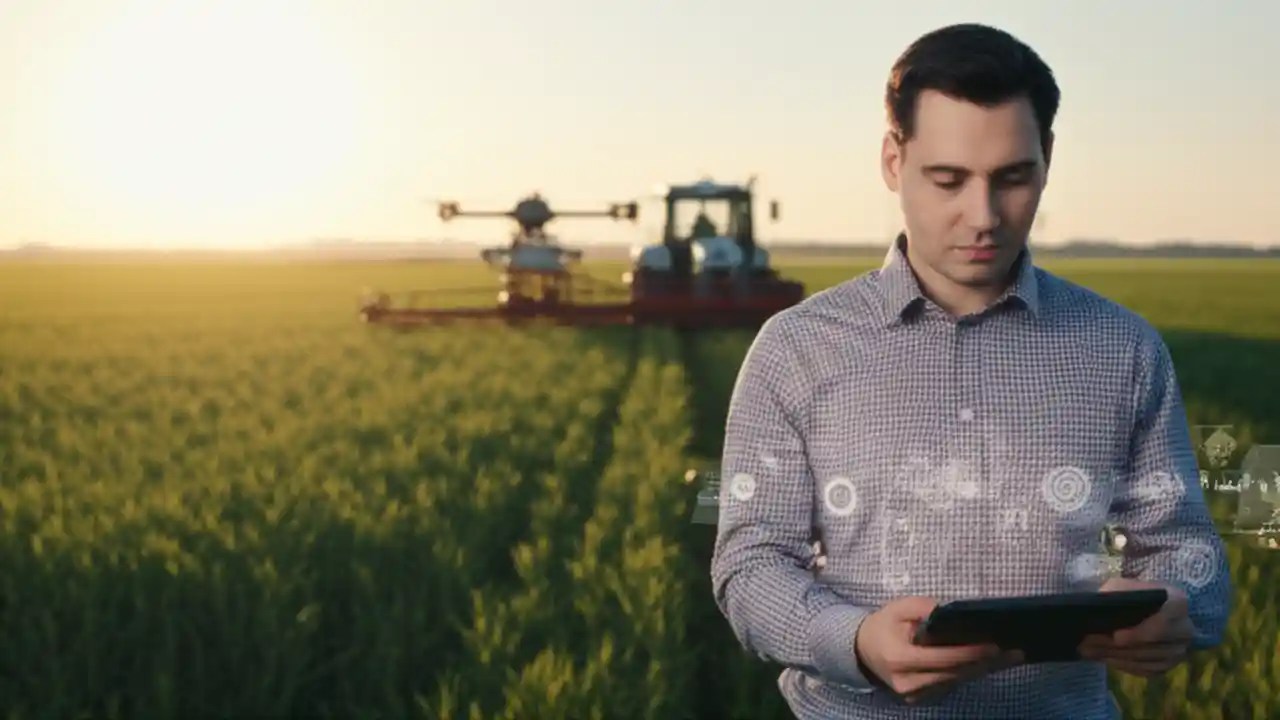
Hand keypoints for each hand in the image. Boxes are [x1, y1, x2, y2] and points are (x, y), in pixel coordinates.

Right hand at [855, 596, 1023, 703]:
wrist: (861, 650)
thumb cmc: (883, 625)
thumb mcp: (899, 608)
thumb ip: (925, 608)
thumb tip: (954, 613)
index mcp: (900, 659)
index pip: (943, 658)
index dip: (970, 652)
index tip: (995, 645)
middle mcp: (907, 683)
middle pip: (955, 674)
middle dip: (986, 662)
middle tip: (1015, 652)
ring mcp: (913, 695)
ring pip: (955, 682)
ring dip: (982, 669)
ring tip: (1009, 657)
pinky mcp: (919, 699)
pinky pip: (949, 685)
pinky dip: (968, 674)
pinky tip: (988, 664)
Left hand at [1077, 577, 1193, 676]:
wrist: (1147, 607)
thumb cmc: (1131, 593)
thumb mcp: (1121, 586)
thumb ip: (1114, 596)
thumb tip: (1100, 611)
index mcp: (1177, 603)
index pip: (1163, 621)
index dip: (1139, 632)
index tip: (1116, 637)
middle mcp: (1185, 629)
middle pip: (1152, 645)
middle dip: (1117, 646)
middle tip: (1089, 644)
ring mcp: (1179, 649)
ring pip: (1147, 659)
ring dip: (1115, 656)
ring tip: (1088, 650)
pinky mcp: (1170, 664)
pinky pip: (1147, 670)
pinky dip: (1124, 665)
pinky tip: (1104, 658)